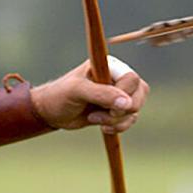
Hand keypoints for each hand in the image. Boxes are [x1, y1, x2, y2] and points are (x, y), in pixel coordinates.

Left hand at [31, 58, 149, 134]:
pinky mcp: (117, 109)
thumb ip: (102, 94)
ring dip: (118, 120)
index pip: (132, 78)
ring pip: (135, 108)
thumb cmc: (61, 95)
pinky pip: (131, 119)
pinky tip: (102, 127)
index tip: (110, 108)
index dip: (125, 95)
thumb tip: (127, 103)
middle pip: (140, 93)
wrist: (52, 112)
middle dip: (122, 110)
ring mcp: (119, 93)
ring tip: (95, 119)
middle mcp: (117, 77)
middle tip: (99, 114)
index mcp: (110, 65)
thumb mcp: (78, 91)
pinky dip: (119, 127)